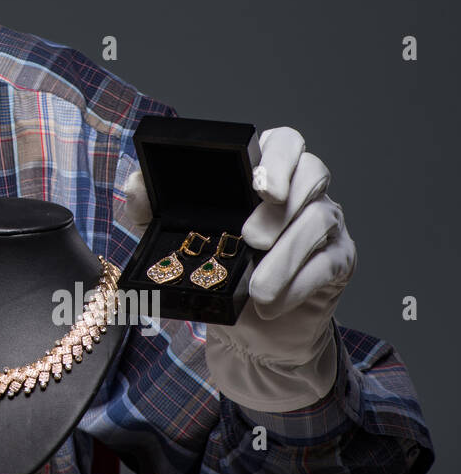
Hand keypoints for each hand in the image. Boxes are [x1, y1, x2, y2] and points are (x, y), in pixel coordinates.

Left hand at [121, 126, 355, 410]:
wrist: (247, 331)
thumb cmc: (217, 269)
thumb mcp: (174, 235)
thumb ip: (152, 206)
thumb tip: (136, 184)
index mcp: (265, 172)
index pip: (284, 143)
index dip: (278, 156)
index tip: (258, 185)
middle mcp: (301, 191)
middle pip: (313, 172)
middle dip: (284, 201)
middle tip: (252, 237)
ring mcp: (326, 224)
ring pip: (320, 219)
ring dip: (287, 254)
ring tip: (258, 285)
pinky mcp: (338, 262)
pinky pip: (328, 264)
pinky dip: (297, 284)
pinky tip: (270, 302)